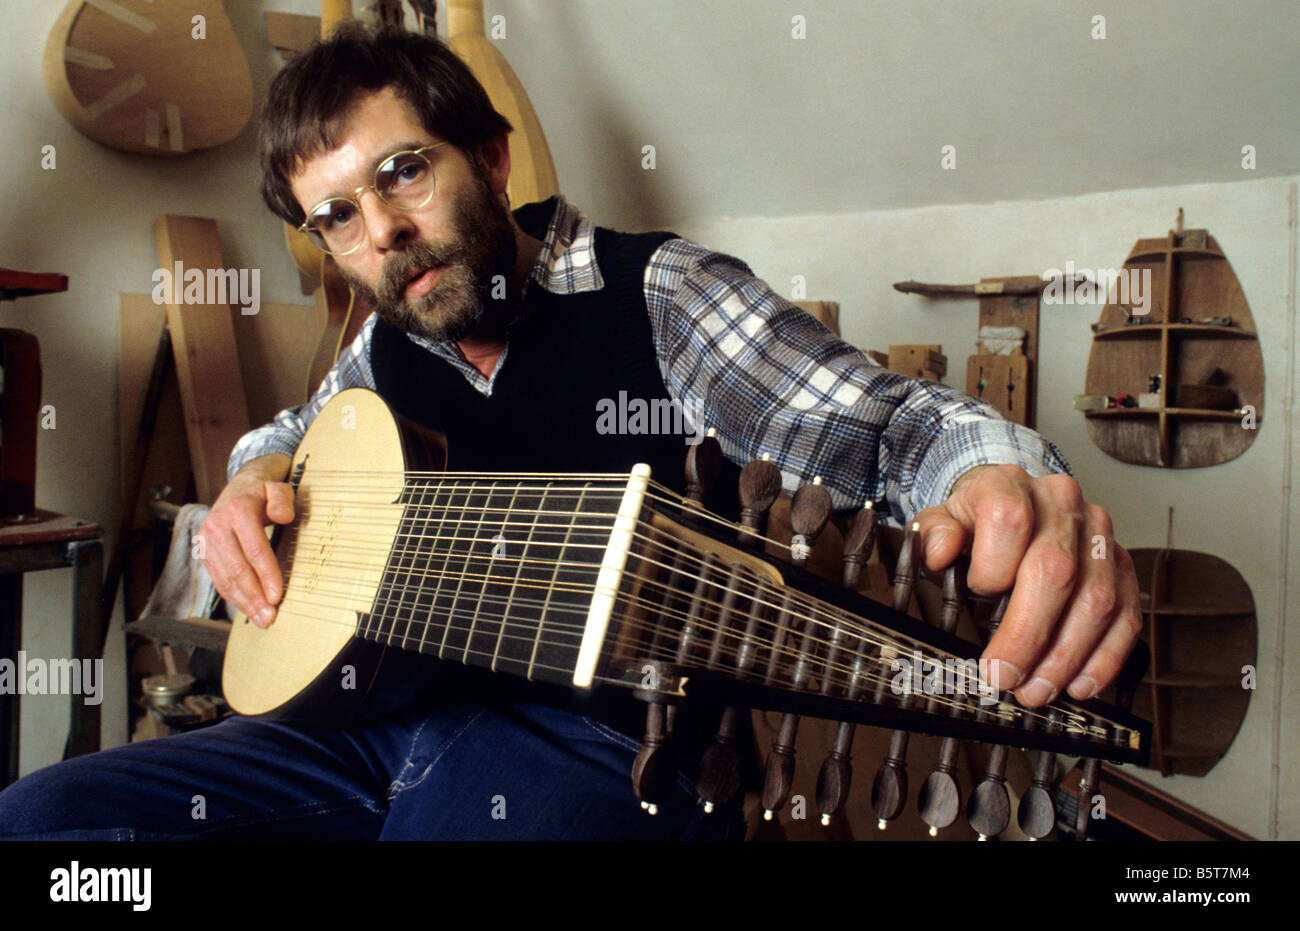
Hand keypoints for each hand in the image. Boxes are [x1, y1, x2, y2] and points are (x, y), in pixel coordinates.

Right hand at [200, 454, 294, 628]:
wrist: (237, 490)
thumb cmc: (264, 494)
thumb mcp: (278, 488)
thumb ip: (283, 500)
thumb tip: (283, 517)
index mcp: (237, 510)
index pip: (254, 549)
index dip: (266, 575)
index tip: (277, 596)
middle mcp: (217, 525)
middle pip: (237, 568)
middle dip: (254, 597)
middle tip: (270, 617)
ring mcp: (206, 540)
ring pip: (225, 578)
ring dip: (243, 603)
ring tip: (261, 620)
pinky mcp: (203, 553)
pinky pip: (218, 580)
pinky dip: (233, 597)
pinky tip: (247, 610)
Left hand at [911, 464, 1142, 707]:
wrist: (1014, 503)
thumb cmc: (974, 522)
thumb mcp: (942, 521)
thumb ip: (934, 535)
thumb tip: (940, 553)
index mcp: (1009, 484)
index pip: (1008, 520)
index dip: (992, 567)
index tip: (977, 598)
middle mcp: (1061, 501)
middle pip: (1055, 570)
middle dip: (1028, 634)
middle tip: (1004, 677)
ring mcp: (1099, 533)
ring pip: (1096, 599)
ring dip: (1065, 656)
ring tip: (1036, 690)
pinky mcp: (1123, 564)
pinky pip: (1126, 615)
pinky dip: (1105, 657)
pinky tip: (1079, 684)